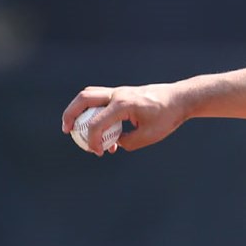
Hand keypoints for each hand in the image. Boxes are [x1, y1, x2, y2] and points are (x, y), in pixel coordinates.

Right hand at [59, 84, 189, 155]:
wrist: (179, 99)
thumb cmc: (167, 116)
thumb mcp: (149, 136)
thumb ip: (128, 142)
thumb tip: (114, 144)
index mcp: (123, 105)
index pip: (97, 123)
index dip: (93, 141)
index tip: (98, 152)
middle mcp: (117, 94)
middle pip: (84, 99)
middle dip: (70, 114)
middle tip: (66, 130)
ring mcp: (118, 92)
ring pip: (89, 95)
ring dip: (78, 110)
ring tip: (74, 127)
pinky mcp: (121, 94)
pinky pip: (100, 100)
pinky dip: (93, 112)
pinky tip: (98, 130)